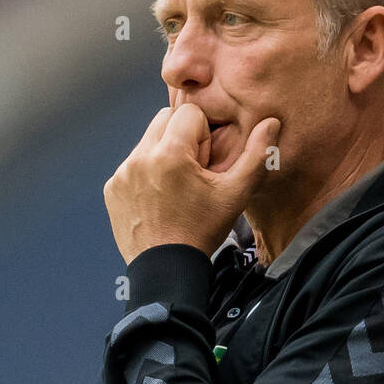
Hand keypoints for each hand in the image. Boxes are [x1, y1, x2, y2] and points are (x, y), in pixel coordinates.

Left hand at [104, 103, 280, 263]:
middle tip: (192, 173)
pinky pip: (131, 165)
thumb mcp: (235, 195)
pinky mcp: (112, 188)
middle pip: (165, 119)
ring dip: (163, 155)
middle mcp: (140, 157)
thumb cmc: (202, 232)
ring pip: (148, 141)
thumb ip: (256, 156)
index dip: (203, 136)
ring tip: (175, 189)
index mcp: (170, 153)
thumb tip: (271, 123)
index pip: (189, 112)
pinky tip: (158, 200)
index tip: (205, 165)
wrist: (167, 270)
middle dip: (182, 138)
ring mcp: (122, 173)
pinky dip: (146, 175)